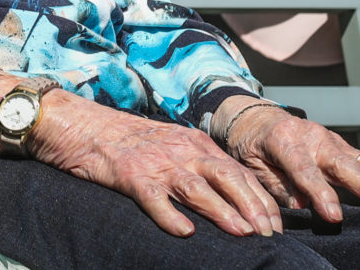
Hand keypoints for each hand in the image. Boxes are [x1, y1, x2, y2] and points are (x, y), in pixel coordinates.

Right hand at [27, 90, 282, 237]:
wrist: (82, 124)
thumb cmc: (128, 140)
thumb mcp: (171, 144)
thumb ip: (198, 163)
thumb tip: (232, 196)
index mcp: (195, 142)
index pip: (239, 171)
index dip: (261, 199)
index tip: (277, 224)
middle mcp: (181, 150)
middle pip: (227, 177)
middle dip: (253, 206)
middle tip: (270, 234)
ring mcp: (156, 163)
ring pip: (198, 189)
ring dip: (223, 212)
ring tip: (243, 233)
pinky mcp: (131, 176)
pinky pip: (154, 199)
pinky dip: (170, 217)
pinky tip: (185, 233)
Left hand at [219, 99, 359, 222]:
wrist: (253, 116)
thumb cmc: (249, 145)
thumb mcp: (251, 165)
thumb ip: (275, 185)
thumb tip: (301, 208)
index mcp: (284, 140)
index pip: (305, 170)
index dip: (320, 193)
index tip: (335, 217)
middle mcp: (314, 137)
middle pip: (346, 164)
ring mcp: (332, 140)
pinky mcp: (342, 146)